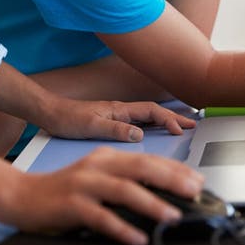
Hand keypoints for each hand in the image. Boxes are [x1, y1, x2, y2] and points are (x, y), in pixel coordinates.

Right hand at [11, 149, 204, 244]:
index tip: (198, 181)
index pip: (148, 160)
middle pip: (141, 168)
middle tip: (195, 192)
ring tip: (173, 216)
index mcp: (107, 157)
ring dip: (152, 203)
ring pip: (124, 190)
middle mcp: (98, 166)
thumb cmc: (62, 191)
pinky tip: (137, 238)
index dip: (175, 170)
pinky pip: (100, 217)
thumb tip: (162, 194)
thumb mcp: (97, 178)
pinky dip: (121, 228)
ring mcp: (84, 184)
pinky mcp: (71, 205)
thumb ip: (124, 181)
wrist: (20, 196)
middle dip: (172, 179)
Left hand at [42, 99, 196, 142]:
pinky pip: (140, 123)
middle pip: (155, 112)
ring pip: (149, 117)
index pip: (152, 112)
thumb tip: (140, 135)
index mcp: (120, 110)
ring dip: (167, 121)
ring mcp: (119, 116)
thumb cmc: (68, 120)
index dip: (169, 120)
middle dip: (175, 117)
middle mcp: (123, 111)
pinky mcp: (113, 123)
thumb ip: (116, 130)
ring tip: (182, 128)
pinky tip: (157, 133)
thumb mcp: (92, 127)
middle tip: (193, 125)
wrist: (50, 115)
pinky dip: (154, 126)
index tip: (180, 130)